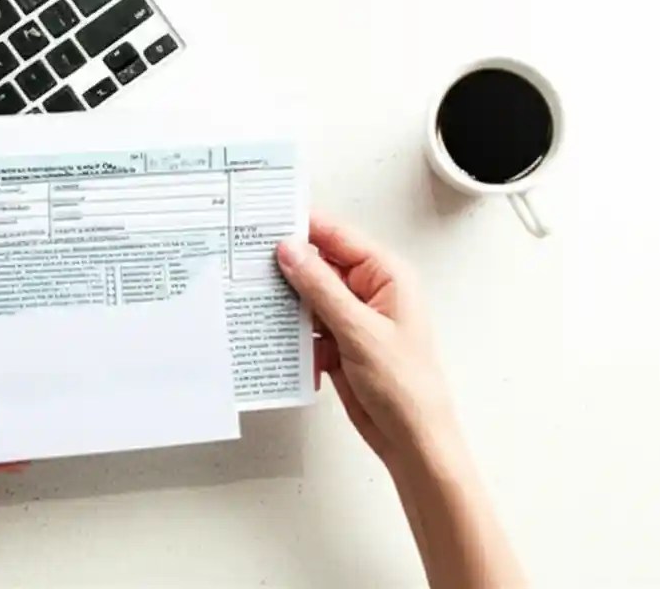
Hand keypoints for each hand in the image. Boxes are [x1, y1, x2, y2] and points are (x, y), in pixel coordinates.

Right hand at [275, 213, 457, 468]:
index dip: (303, 227)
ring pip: (308, 297)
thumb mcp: (359, 331)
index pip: (338, 237)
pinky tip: (272, 335)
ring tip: (252, 298)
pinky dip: (290, 331)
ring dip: (285, 302)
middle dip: (286, 266)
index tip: (266, 221)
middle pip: (318, 265)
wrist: (412, 439)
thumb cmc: (406, 386)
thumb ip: (320, 288)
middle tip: (247, 262)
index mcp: (386, 276)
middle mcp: (369, 292)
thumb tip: (290, 251)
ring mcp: (352, 318)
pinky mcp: (339, 343)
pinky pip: (306, 326)